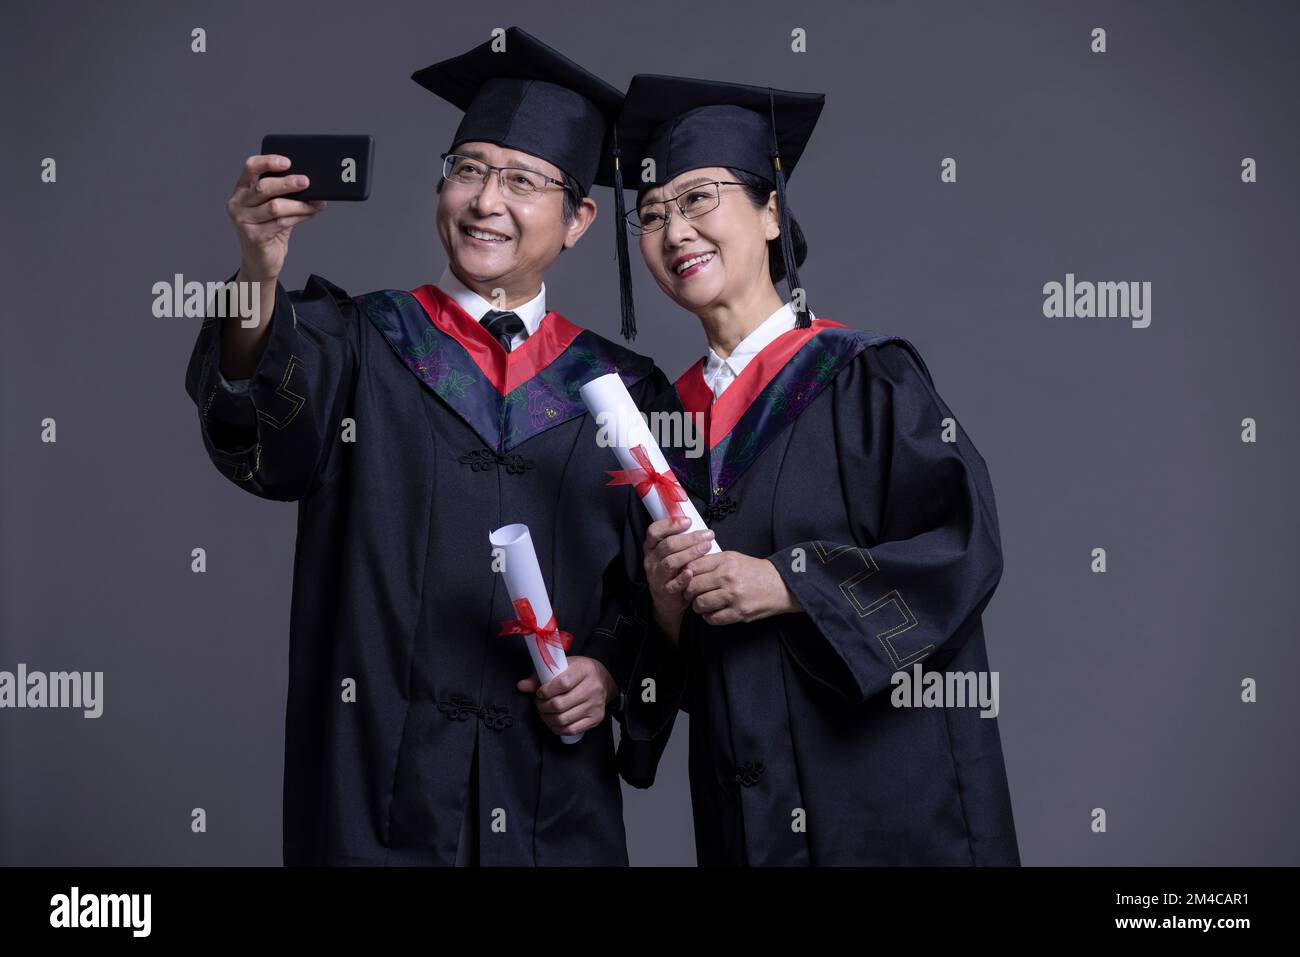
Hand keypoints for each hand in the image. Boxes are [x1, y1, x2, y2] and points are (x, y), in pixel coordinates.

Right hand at [228, 154, 326, 282]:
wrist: (261, 262)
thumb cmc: (269, 231)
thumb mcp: (273, 208)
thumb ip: (284, 195)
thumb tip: (312, 183)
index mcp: (241, 191)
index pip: (250, 168)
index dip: (268, 162)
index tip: (287, 161)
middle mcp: (238, 204)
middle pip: (263, 187)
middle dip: (287, 183)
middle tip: (307, 181)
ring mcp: (243, 221)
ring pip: (275, 207)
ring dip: (299, 204)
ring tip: (315, 203)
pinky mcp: (254, 236)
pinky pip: (281, 223)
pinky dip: (299, 217)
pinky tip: (310, 213)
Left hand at [515, 657, 616, 736]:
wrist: (603, 681)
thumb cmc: (579, 672)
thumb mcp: (562, 666)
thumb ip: (541, 676)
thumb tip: (522, 686)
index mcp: (584, 669)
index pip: (563, 683)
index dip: (546, 691)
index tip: (540, 692)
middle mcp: (593, 688)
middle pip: (560, 704)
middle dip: (543, 706)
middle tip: (539, 704)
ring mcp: (595, 705)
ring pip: (563, 719)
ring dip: (548, 718)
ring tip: (544, 712)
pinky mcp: (595, 719)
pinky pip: (572, 729)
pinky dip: (557, 728)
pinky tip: (553, 722)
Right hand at [643, 516, 715, 643]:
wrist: (667, 600)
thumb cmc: (673, 571)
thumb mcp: (672, 553)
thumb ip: (680, 540)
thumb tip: (698, 525)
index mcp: (651, 547)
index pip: (654, 531)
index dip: (670, 524)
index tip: (688, 521)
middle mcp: (651, 560)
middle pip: (667, 545)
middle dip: (689, 538)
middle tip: (706, 535)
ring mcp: (656, 576)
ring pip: (670, 562)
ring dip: (689, 553)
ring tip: (706, 548)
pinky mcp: (664, 590)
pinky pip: (673, 584)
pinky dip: (683, 577)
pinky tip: (692, 571)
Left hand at [680, 551, 802, 625]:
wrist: (781, 585)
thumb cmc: (755, 571)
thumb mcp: (734, 558)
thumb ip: (712, 561)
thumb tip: (688, 567)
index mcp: (726, 561)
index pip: (693, 567)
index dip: (685, 574)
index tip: (685, 578)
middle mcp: (728, 577)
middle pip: (693, 586)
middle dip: (688, 592)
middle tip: (690, 594)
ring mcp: (733, 596)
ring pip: (700, 603)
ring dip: (697, 606)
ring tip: (701, 603)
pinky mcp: (739, 612)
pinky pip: (713, 618)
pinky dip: (709, 617)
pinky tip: (712, 612)